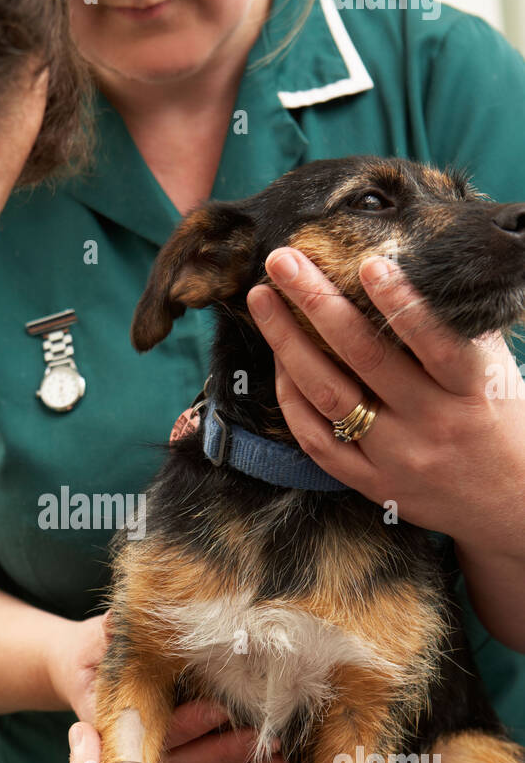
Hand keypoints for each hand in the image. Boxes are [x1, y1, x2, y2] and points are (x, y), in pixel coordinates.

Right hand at [48, 616, 288, 762]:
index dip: (189, 724)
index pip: (157, 730)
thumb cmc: (94, 654)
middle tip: (262, 737)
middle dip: (226, 753)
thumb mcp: (95, 640)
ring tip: (279, 760)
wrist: (85, 672)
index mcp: (119, 721)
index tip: (220, 708)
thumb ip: (107, 636)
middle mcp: (141, 750)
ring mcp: (164, 762)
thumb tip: (114, 622)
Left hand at [246, 247, 524, 556]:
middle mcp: (431, 424)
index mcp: (471, 392)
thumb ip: (460, 328)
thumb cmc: (500, 420)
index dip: (402, 303)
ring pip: (329, 396)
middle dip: (317, 302)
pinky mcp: (370, 484)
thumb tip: (415, 265)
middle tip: (283, 260)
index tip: (368, 263)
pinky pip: (316, 439)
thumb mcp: (495, 372)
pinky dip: (292, 396)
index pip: (436, 343)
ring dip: (288, 343)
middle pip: (365, 358)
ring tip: (263, 299)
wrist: (507, 502)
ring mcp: (396, 458)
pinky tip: (278, 358)